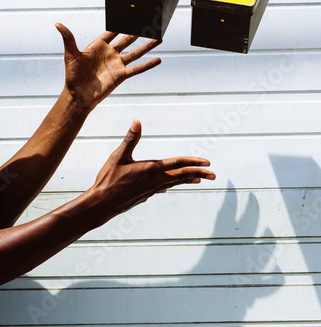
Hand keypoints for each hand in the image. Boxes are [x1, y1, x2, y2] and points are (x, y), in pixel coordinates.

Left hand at [57, 23, 161, 111]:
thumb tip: (58, 24)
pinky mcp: (121, 75)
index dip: (121, 24)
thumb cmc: (72, 76)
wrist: (78, 95)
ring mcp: (117, 64)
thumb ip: (68, 38)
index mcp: (98, 46)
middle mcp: (110, 53)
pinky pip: (137, 69)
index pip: (112, 32)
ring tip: (159, 38)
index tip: (131, 15)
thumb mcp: (71, 54)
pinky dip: (148, 65)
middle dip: (138, 32)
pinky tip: (158, 60)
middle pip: (127, 40)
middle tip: (148, 24)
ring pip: (136, 52)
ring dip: (147, 46)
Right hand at [89, 120, 214, 220]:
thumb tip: (137, 121)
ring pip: (174, 183)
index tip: (207, 164)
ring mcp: (151, 190)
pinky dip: (170, 185)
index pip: (178, 163)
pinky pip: (162, 188)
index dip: (194, 162)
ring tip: (199, 179)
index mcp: (151, 169)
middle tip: (213, 175)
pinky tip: (169, 186)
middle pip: (182, 176)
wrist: (101, 205)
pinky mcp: (145, 196)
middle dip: (199, 174)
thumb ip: (130, 139)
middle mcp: (155, 181)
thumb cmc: (108, 180)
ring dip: (188, 180)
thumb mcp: (118, 156)